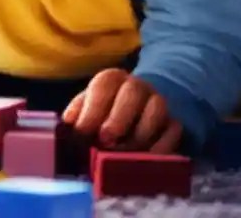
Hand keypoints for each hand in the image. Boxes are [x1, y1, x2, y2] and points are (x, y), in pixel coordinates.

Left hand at [61, 68, 181, 152]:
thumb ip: (76, 114)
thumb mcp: (85, 108)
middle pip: (133, 92)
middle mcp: (137, 86)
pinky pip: (173, 131)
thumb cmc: (102, 112)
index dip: (93, 108)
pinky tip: (144, 160)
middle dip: (118, 118)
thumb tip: (66, 125)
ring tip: (123, 153)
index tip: (83, 132)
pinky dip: (160, 147)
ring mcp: (158, 102)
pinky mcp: (173, 122)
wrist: (134, 111)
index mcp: (111, 79)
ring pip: (157, 109)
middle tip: (105, 140)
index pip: (104, 84)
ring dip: (140, 133)